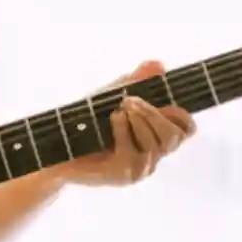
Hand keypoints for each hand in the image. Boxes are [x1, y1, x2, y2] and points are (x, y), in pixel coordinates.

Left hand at [54, 60, 196, 187]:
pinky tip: (113, 118)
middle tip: (130, 100)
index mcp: (155, 138)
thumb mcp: (112, 95)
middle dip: (155, 112)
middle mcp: (152, 157)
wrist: (55, 148)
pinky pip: (134, 150)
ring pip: (157, 143)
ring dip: (140, 118)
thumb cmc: (85, 122)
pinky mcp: (122, 176)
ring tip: (119, 108)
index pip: (186, 129)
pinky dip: (124, 128)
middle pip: (176, 135)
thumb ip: (136, 82)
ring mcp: (139, 169)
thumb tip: (158, 65)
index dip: (181, 113)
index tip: (162, 98)